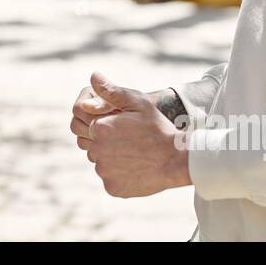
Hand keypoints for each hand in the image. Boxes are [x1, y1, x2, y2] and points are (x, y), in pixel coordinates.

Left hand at [77, 72, 190, 197]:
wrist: (177, 160)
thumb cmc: (158, 128)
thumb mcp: (139, 103)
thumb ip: (112, 91)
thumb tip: (93, 76)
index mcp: (100, 128)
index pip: (88, 124)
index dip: (105, 124)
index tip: (122, 127)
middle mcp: (97, 151)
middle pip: (92, 144)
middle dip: (106, 140)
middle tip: (129, 140)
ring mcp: (104, 172)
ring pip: (100, 162)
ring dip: (111, 158)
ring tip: (133, 153)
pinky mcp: (112, 188)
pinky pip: (109, 178)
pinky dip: (119, 174)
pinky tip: (135, 167)